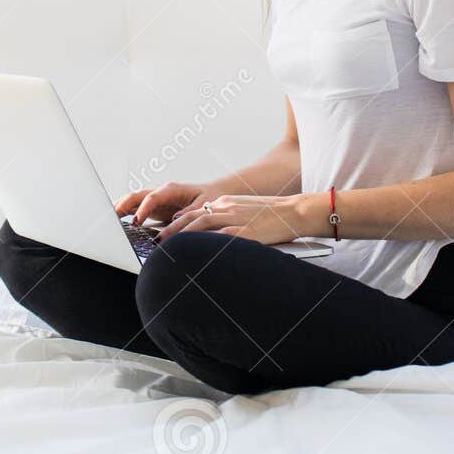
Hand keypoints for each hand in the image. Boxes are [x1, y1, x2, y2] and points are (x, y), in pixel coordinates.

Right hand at [114, 181, 218, 224]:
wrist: (211, 193)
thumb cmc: (209, 198)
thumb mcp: (204, 205)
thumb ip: (190, 212)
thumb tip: (176, 219)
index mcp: (171, 189)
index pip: (152, 197)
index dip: (142, 209)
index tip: (136, 222)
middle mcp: (160, 192)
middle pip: (136, 195)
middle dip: (123, 205)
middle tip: (111, 218)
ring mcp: (155, 198)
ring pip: (132, 200)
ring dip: (120, 208)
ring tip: (108, 220)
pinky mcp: (153, 206)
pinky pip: (134, 207)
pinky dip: (124, 212)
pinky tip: (115, 220)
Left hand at [155, 193, 311, 244]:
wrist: (295, 211)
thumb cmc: (272, 214)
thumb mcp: (244, 210)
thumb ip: (226, 219)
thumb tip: (211, 235)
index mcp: (225, 202)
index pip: (195, 211)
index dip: (177, 222)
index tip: (165, 231)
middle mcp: (226, 208)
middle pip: (192, 217)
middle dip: (173, 229)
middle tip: (158, 240)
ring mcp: (235, 218)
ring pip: (201, 225)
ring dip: (182, 235)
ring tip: (168, 245)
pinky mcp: (245, 231)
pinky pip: (220, 237)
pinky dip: (205, 243)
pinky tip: (195, 251)